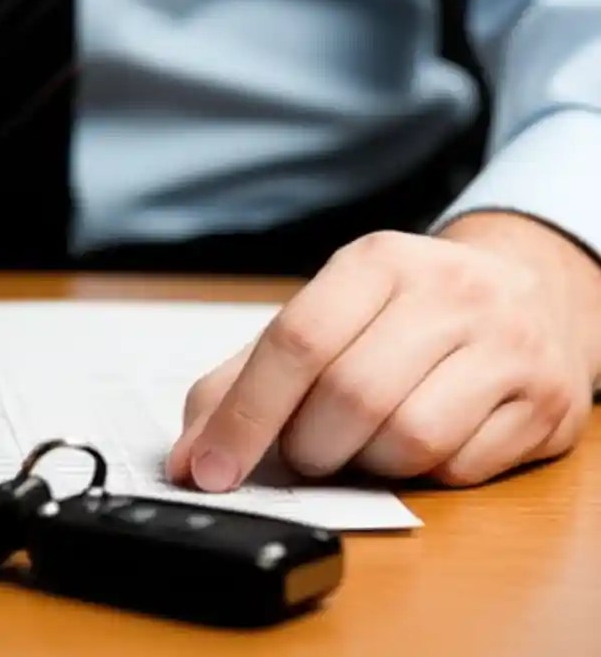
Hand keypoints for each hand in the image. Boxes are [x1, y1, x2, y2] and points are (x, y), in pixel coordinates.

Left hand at [167, 216, 600, 490]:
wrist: (535, 290)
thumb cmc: (405, 316)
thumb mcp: (326, 319)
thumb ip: (246, 379)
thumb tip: (190, 457)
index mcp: (377, 262)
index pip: (296, 341)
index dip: (244, 415)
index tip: (208, 469)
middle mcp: (449, 293)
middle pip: (350, 397)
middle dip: (309, 446)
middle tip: (307, 449)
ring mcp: (507, 345)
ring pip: (408, 439)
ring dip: (367, 463)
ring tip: (367, 441)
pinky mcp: (545, 401)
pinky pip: (460, 468)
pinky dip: (424, 473)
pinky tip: (425, 440)